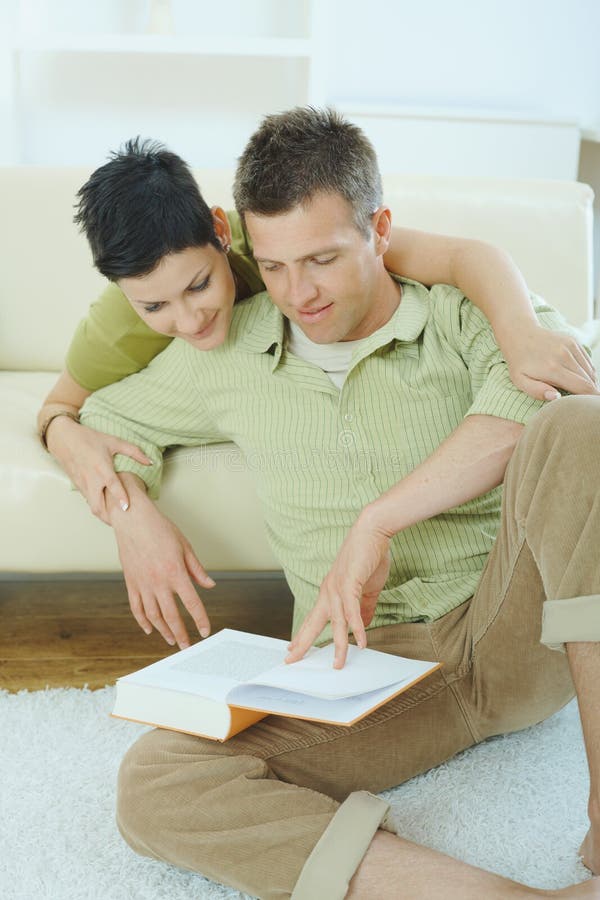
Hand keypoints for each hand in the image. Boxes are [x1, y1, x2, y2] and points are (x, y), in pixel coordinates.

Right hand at [45, 415, 151, 523]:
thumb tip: (149, 461)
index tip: (126, 508)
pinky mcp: (78, 486)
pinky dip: (97, 506)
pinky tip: (106, 508)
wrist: (64, 438)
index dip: (120, 497)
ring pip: (92, 506)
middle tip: (123, 522)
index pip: (112, 485)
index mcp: (101, 467)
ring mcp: (83, 484)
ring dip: (104, 514)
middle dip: (109, 516)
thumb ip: (133, 451)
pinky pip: (88, 500)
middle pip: (98, 504)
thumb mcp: (113, 441)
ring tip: (117, 519)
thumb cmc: (88, 439)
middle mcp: (91, 478)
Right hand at [110, 489, 214, 648]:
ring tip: (171, 640)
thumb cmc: (160, 529)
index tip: (205, 631)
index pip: (192, 603)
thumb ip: (197, 569)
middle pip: (171, 615)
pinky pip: (136, 607)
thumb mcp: (185, 547)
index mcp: (175, 572)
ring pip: (153, 615)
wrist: (133, 520)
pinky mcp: (131, 582)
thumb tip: (209, 585)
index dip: (200, 619)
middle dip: (181, 634)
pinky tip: (150, 629)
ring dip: (163, 631)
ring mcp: (142, 584)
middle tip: (187, 646)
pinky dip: (143, 621)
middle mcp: (158, 582)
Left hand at [286, 513, 391, 668]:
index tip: (293, 649)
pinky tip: (361, 641)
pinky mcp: (350, 583)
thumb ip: (364, 607)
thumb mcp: (367, 588)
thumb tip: (363, 625)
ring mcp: (337, 588)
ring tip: (338, 664)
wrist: (372, 531)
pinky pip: (352, 610)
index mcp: (330, 592)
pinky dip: (357, 627)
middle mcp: (329, 592)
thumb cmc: (368, 556)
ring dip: (338, 645)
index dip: (303, 634)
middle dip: (303, 644)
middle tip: (291, 661)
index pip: (314, 618)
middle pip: (314, 623)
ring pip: (336, 623)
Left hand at [502, 324, 598, 400]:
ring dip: (589, 382)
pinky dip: (587, 371)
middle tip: (585, 403)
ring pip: (590, 370)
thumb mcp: (520, 380)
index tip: (589, 407)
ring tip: (581, 391)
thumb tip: (556, 397)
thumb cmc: (519, 362)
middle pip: (589, 380)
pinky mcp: (573, 341)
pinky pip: (587, 361)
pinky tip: (579, 378)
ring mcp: (570, 346)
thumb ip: (537, 391)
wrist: (519, 334)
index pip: (582, 387)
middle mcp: (564, 356)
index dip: (590, 399)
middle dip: (590, 392)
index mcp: (552, 369)